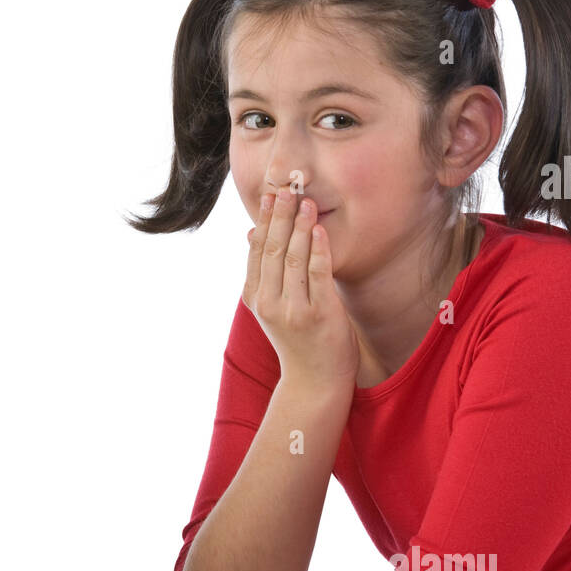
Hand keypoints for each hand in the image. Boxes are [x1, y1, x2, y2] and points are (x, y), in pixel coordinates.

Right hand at [244, 187, 358, 390]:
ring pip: (293, 258)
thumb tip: (250, 234)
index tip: (270, 195)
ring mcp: (292, 309)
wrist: (314, 381)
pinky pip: (317, 274)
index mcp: (255, 297)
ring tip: (306, 201)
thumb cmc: (298, 340)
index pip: (257, 250)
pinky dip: (318, 249)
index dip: (264, 220)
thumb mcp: (272, 306)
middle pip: (272, 249)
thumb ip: (265, 272)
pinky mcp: (318, 314)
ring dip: (299, 226)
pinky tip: (319, 229)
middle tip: (287, 188)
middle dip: (280, 216)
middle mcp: (268, 302)